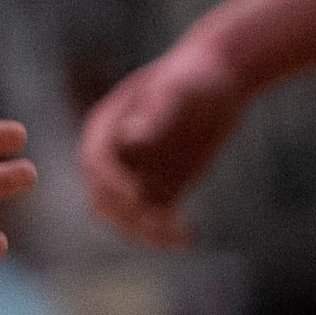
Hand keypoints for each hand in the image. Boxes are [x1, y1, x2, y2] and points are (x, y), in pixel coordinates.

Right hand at [79, 36, 245, 248]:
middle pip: (104, 196)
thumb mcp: (176, 89)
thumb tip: (131, 137)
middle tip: (159, 223)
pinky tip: (189, 238)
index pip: (96, 163)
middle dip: (126, 213)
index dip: (112, 182)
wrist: (219, 78)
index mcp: (105, 128)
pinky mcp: (163, 187)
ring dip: (145, 230)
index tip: (137, 197)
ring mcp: (138, 174)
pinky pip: (157, 218)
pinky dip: (167, 232)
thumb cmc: (193, 76)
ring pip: (127, 215)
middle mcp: (115, 156)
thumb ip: (155, 113)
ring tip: (176, 236)